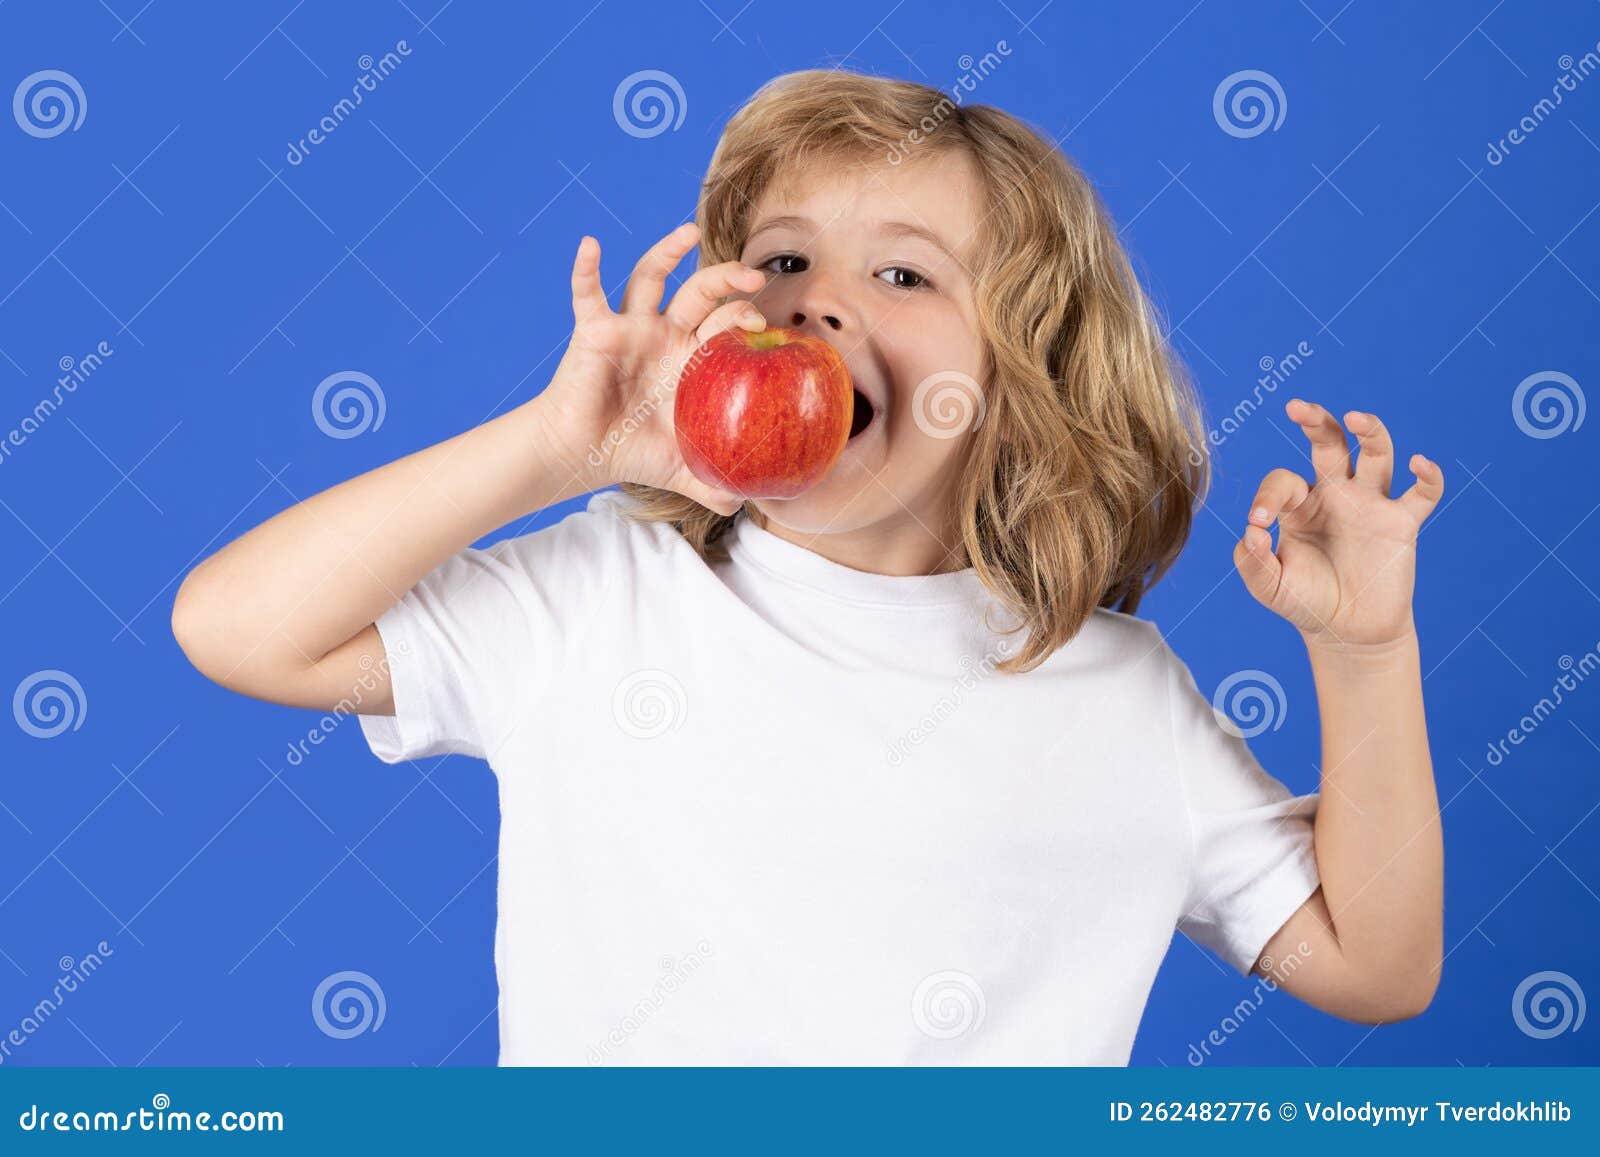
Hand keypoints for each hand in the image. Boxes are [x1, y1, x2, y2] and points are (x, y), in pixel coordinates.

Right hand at [537, 223, 767, 514]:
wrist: (582, 455)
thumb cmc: (632, 453)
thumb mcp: (685, 471)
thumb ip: (718, 485)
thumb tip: (752, 504)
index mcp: (691, 358)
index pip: (725, 323)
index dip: (744, 316)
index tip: (761, 322)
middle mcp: (664, 334)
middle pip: (700, 291)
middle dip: (728, 278)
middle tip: (753, 277)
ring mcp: (630, 327)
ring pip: (651, 277)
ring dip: (667, 251)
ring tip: (688, 232)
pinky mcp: (594, 330)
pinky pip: (587, 293)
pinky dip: (586, 268)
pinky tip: (590, 245)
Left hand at [1232, 400, 1444, 650]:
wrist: (1348, 632)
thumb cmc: (1305, 602)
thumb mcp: (1269, 587)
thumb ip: (1253, 561)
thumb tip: (1252, 531)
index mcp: (1299, 505)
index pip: (1282, 481)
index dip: (1268, 497)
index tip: (1260, 525)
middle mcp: (1335, 495)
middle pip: (1330, 444)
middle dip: (1315, 421)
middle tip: (1296, 407)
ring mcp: (1371, 505)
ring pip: (1376, 455)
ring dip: (1370, 432)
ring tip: (1356, 417)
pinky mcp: (1402, 524)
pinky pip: (1422, 493)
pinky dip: (1428, 477)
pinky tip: (1420, 463)